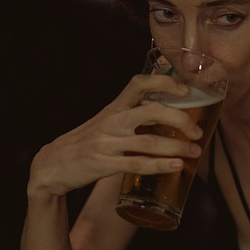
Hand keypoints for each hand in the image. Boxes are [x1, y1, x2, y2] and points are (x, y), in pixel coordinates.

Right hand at [28, 74, 203, 197]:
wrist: (52, 165)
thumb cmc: (84, 142)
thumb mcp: (105, 121)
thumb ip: (130, 114)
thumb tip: (164, 110)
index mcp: (113, 107)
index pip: (138, 84)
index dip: (163, 82)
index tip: (184, 89)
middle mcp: (112, 121)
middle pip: (151, 111)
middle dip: (180, 119)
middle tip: (197, 131)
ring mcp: (107, 143)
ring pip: (148, 141)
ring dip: (176, 147)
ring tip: (194, 152)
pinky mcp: (103, 164)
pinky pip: (136, 164)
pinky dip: (159, 166)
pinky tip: (175, 167)